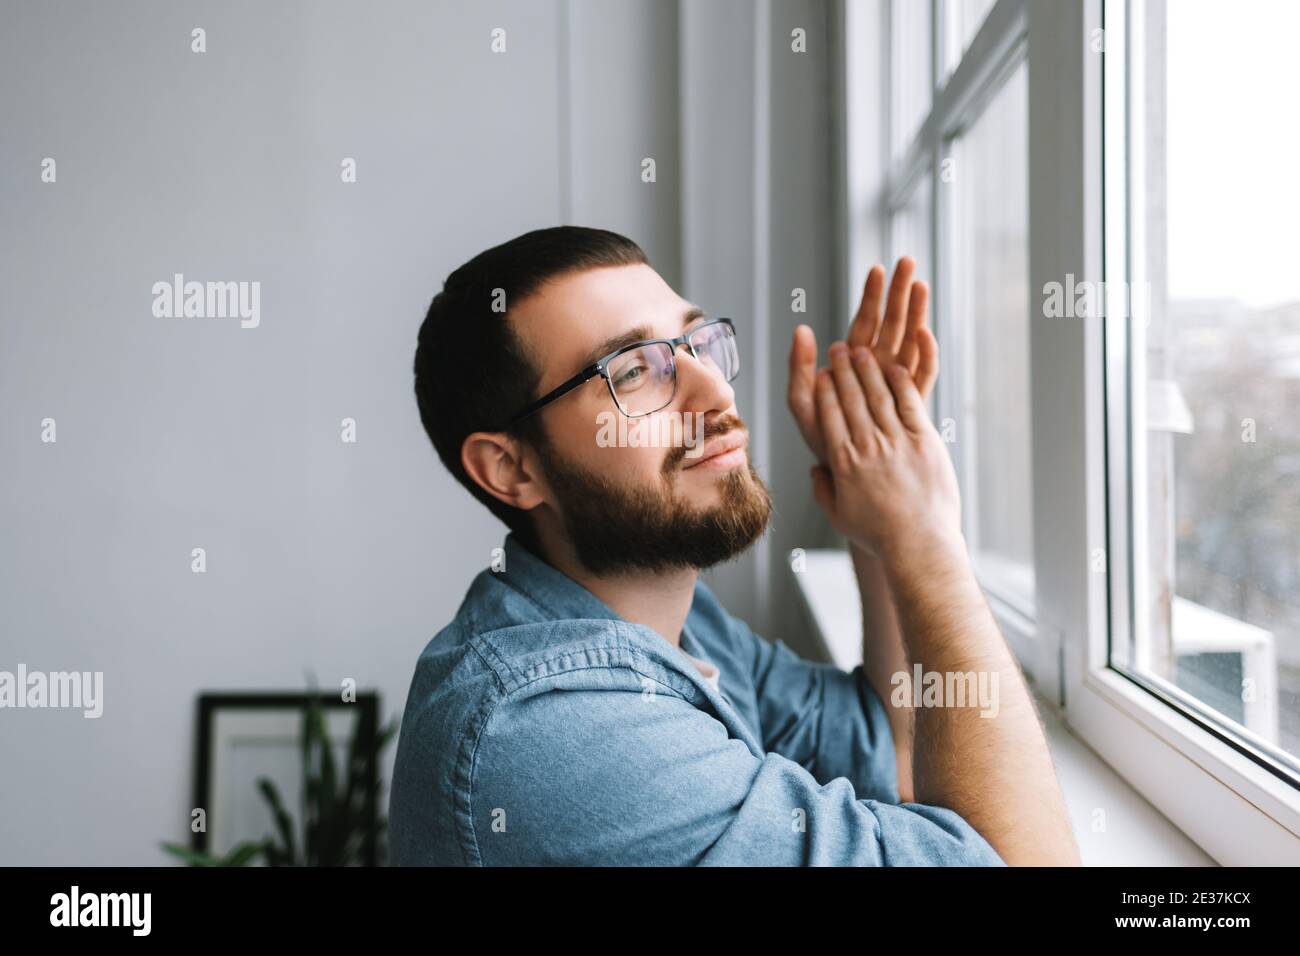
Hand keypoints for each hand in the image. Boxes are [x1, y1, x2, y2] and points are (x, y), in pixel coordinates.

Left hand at [788, 257, 937, 466]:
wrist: (845, 473)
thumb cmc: (821, 440)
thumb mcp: (803, 402)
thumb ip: (799, 368)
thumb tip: (802, 329)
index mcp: (852, 363)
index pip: (864, 321)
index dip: (871, 295)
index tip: (877, 268)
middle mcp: (877, 368)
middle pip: (891, 322)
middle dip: (900, 292)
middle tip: (908, 261)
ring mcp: (897, 383)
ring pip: (910, 340)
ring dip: (917, 312)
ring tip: (923, 283)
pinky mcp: (913, 402)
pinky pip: (923, 372)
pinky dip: (926, 352)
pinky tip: (926, 331)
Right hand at [810, 343, 961, 564]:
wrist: (918, 544)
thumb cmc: (879, 535)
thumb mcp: (839, 516)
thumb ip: (823, 490)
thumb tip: (814, 471)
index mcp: (843, 462)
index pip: (828, 415)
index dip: (824, 389)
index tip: (820, 372)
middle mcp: (867, 447)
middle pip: (850, 398)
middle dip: (842, 370)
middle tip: (837, 350)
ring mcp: (896, 442)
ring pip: (878, 395)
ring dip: (868, 370)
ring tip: (861, 352)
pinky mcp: (924, 441)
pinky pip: (909, 403)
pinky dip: (900, 382)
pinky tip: (894, 367)